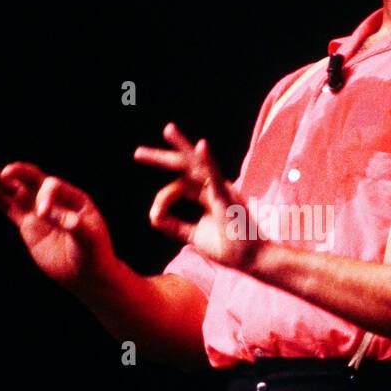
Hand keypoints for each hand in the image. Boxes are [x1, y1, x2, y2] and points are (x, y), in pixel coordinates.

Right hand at [0, 160, 116, 292]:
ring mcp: (39, 211)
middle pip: (33, 179)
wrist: (86, 275)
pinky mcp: (28, 225)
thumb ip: (72, 224)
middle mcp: (55, 200)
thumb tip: (46, 212)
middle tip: (5, 171)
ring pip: (17, 191)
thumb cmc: (93, 255)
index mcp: (73, 198)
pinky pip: (10, 208)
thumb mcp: (89, 240)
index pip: (53, 186)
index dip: (45, 197)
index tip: (43, 215)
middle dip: (18, 173)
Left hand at [134, 122, 256, 270]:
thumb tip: (153, 216)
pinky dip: (208, 161)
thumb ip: (174, 225)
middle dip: (161, 158)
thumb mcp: (194, 236)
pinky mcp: (227, 198)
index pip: (180, 186)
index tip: (155, 215)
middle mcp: (215, 187)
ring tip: (167, 129)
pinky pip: (216, 176)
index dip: (164, 198)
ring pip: (199, 163)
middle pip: (186, 166)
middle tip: (138, 153)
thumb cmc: (230, 247)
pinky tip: (201, 146)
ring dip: (182, 146)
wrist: (253, 260)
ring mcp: (222, 190)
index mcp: (208, 193)